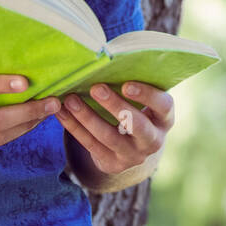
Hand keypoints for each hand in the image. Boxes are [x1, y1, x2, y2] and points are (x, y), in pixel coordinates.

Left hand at [56, 81, 173, 177]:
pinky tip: (61, 113)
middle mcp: (153, 140)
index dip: (147, 95)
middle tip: (96, 88)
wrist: (132, 148)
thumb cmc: (135, 111)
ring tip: (70, 99)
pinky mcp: (112, 164)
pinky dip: (74, 127)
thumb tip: (106, 61)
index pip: (163, 106)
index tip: (127, 84)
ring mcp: (133, 155)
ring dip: (87, 117)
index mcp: (164, 119)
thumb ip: (132, 87)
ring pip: (109, 137)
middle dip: (115, 106)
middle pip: (137, 125)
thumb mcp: (143, 102)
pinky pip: (90, 145)